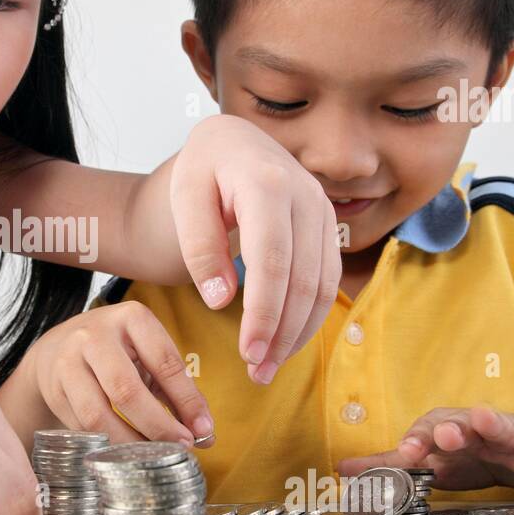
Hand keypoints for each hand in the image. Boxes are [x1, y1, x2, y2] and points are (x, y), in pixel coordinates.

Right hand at [30, 301, 214, 447]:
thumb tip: (205, 433)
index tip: (203, 429)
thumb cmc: (118, 353)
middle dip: (158, 426)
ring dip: (129, 442)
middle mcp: (94, 336)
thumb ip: (177, 391)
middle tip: (180, 446)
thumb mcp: (148, 355)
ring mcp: (68, 362)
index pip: (165, 362)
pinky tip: (124, 450)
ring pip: (97, 415)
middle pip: (127, 390)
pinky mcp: (53, 389)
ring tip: (151, 455)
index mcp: (131, 318)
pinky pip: (82, 427)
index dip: (187, 400)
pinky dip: (107, 444)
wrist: (57, 348)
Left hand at [170, 114, 340, 383]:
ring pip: (323, 283)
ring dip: (299, 331)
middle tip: (255, 372)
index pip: (272, 257)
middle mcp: (306, 193)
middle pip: (303, 277)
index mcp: (266, 180)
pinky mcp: (329, 227)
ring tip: (267, 366)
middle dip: (282, 331)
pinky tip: (285, 340)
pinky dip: (309, 315)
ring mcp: (323, 209)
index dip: (263, 311)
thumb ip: (199, 244)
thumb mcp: (184, 196)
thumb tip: (219, 299)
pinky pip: (328, 279)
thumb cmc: (202, 170)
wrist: (231, 143)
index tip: (247, 351)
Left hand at [337, 403, 513, 493]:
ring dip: (490, 422)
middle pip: (459, 425)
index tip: (405, 451)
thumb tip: (341, 469)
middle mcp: (473, 427)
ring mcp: (507, 437)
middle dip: (449, 429)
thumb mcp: (428, 461)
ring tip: (484, 417)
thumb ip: (388, 464)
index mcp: (443, 429)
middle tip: (442, 435)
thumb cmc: (468, 455)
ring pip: (498, 428)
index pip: (424, 432)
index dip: (415, 441)